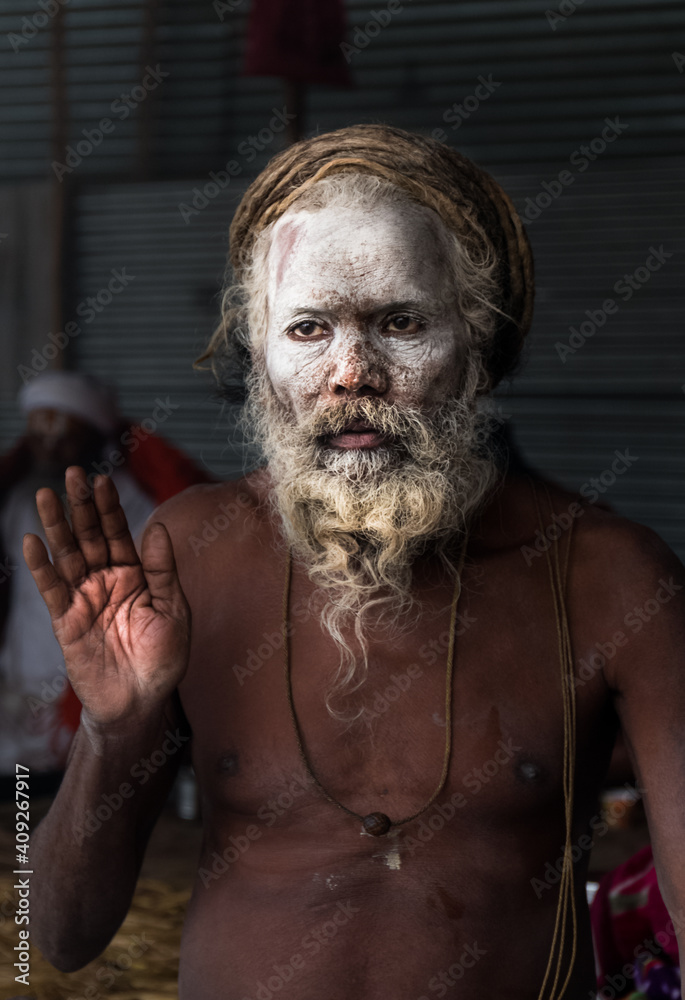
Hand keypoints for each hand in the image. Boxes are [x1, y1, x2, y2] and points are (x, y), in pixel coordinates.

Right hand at [22, 466, 190, 728]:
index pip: (119, 533)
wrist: (141, 703)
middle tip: (73, 473)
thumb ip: (163, 571)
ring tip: (46, 495)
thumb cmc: (163, 659)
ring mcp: (84, 599)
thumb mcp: (174, 611)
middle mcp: (107, 581)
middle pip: (91, 536)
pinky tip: (32, 542)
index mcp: (136, 575)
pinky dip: (41, 567)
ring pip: (68, 555)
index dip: (110, 507)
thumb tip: (157, 528)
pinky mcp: (65, 622)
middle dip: (82, 505)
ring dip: (57, 526)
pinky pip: (52, 590)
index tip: (102, 480)